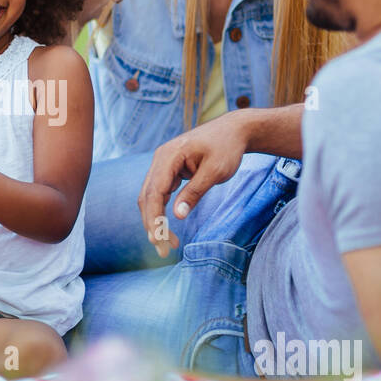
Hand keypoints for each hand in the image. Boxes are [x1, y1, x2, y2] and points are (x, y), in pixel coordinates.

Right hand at [137, 112, 249, 256]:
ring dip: (155, 221)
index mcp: (168, 156)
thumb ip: (195, 192)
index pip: (153, 192)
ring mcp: (163, 165)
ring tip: (168, 243)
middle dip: (152, 224)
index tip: (158, 239)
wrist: (234, 131)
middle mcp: (160, 160)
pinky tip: (168, 228)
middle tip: (163, 250)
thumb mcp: (215, 171)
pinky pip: (159, 194)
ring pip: (150, 197)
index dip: (153, 217)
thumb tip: (178, 216)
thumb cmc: (226, 147)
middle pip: (147, 197)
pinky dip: (161, 212)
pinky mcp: (169, 171)